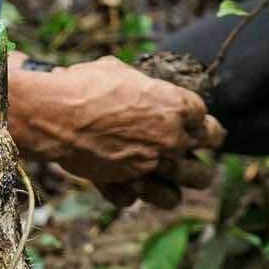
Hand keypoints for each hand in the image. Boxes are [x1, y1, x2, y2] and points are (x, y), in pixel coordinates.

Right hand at [15, 57, 222, 206]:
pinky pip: (145, 198)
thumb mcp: (118, 70)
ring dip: (184, 179)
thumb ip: (140, 85)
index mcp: (175, 105)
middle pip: (212, 146)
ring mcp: (154, 164)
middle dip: (206, 146)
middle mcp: (172, 137)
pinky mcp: (130, 184)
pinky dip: (137, 194)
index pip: (205, 115)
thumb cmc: (85, 85)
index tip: (193, 120)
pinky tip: (129, 185)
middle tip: (195, 146)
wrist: (56, 115)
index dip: (198, 118)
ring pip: (193, 181)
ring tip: (173, 176)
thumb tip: (139, 84)